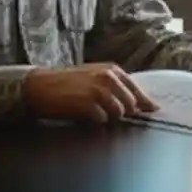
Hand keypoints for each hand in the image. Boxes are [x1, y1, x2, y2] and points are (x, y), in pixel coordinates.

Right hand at [23, 63, 158, 122]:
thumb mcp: (94, 78)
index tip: (152, 112)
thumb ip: (117, 88)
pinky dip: (95, 121)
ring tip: (91, 112)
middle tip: (104, 113)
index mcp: (112, 70)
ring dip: (108, 118)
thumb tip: (146, 106)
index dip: (145, 104)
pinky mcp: (88, 103)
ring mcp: (98, 90)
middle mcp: (108, 77)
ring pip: (118, 114)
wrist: (39, 86)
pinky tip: (82, 114)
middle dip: (122, 113)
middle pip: (131, 105)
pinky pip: (102, 120)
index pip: (137, 91)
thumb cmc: (67, 84)